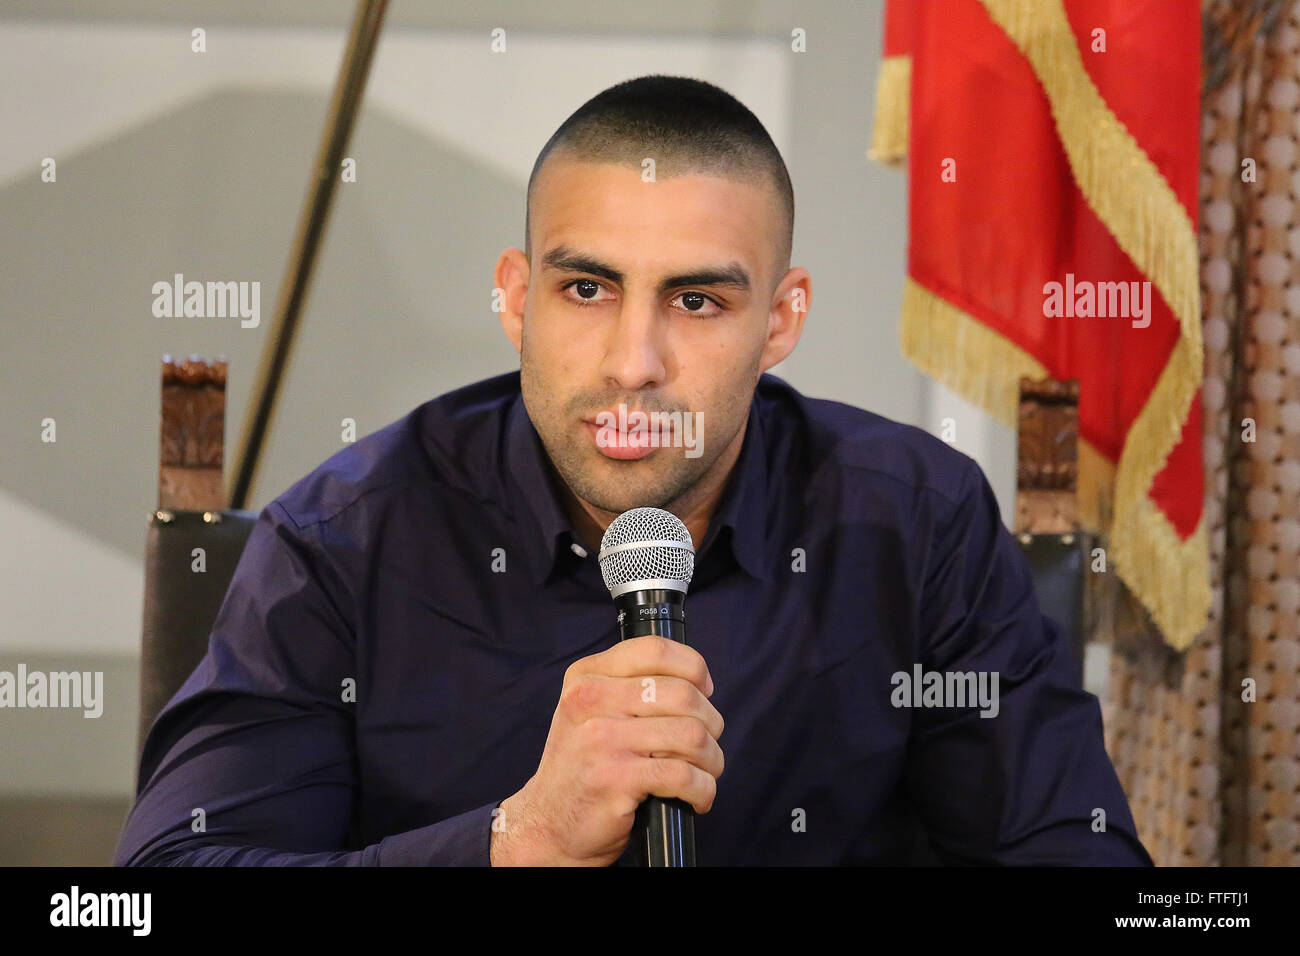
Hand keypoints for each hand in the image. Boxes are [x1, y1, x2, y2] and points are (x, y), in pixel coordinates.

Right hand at [489, 635, 723, 865]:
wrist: (548, 824)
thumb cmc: (585, 767)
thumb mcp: (593, 712)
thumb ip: (632, 688)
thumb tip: (698, 684)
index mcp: (587, 676)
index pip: (655, 650)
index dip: (694, 669)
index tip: (703, 691)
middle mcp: (590, 700)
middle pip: (682, 693)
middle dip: (710, 722)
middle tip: (705, 746)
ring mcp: (601, 739)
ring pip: (690, 734)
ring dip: (711, 759)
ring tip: (704, 773)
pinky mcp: (614, 779)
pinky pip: (683, 775)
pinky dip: (703, 789)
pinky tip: (696, 798)